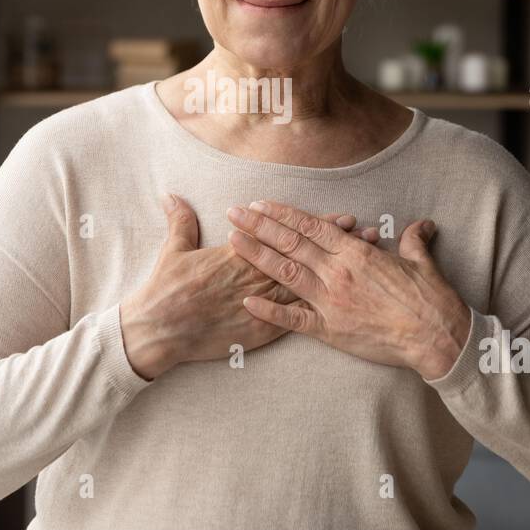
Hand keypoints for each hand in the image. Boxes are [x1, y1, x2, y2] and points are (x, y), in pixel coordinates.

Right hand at [120, 194, 379, 379]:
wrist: (159, 330)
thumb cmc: (164, 290)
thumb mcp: (172, 250)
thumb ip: (179, 222)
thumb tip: (171, 196)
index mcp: (239, 255)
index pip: (288, 237)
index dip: (319, 228)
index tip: (345, 219)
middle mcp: (255, 278)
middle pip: (306, 260)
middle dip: (340, 248)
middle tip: (370, 237)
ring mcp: (258, 306)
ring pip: (307, 288)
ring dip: (337, 278)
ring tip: (366, 268)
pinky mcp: (257, 333)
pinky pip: (291, 323)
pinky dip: (317, 314)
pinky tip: (343, 311)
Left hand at [226, 199, 471, 379]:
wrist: (436, 337)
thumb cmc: (430, 298)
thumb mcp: (421, 260)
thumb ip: (413, 239)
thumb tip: (421, 225)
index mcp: (356, 252)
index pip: (311, 226)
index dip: (282, 214)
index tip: (260, 204)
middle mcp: (338, 272)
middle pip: (290, 243)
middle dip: (258, 226)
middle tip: (233, 213)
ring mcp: (331, 301)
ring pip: (285, 272)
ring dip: (257, 256)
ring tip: (233, 242)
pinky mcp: (331, 329)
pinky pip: (294, 319)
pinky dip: (269, 310)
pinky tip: (248, 301)